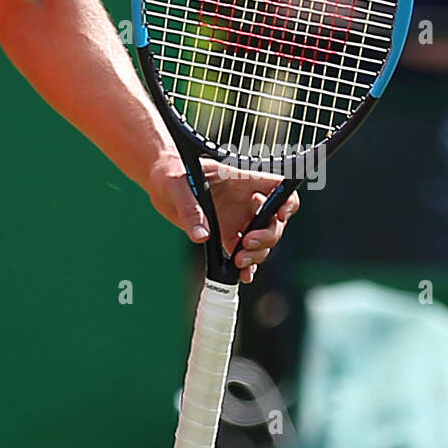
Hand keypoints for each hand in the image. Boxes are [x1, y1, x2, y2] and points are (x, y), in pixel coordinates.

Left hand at [147, 147, 299, 283]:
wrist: (160, 184)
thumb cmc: (171, 172)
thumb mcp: (178, 185)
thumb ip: (191, 208)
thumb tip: (202, 236)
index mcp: (241, 180)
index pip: (278, 187)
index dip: (287, 201)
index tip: (280, 215)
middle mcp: (245, 201)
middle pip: (274, 220)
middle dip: (267, 235)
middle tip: (246, 243)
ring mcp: (238, 219)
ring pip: (262, 241)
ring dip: (257, 254)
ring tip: (238, 261)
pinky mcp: (227, 235)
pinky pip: (244, 253)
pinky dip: (246, 266)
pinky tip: (241, 274)